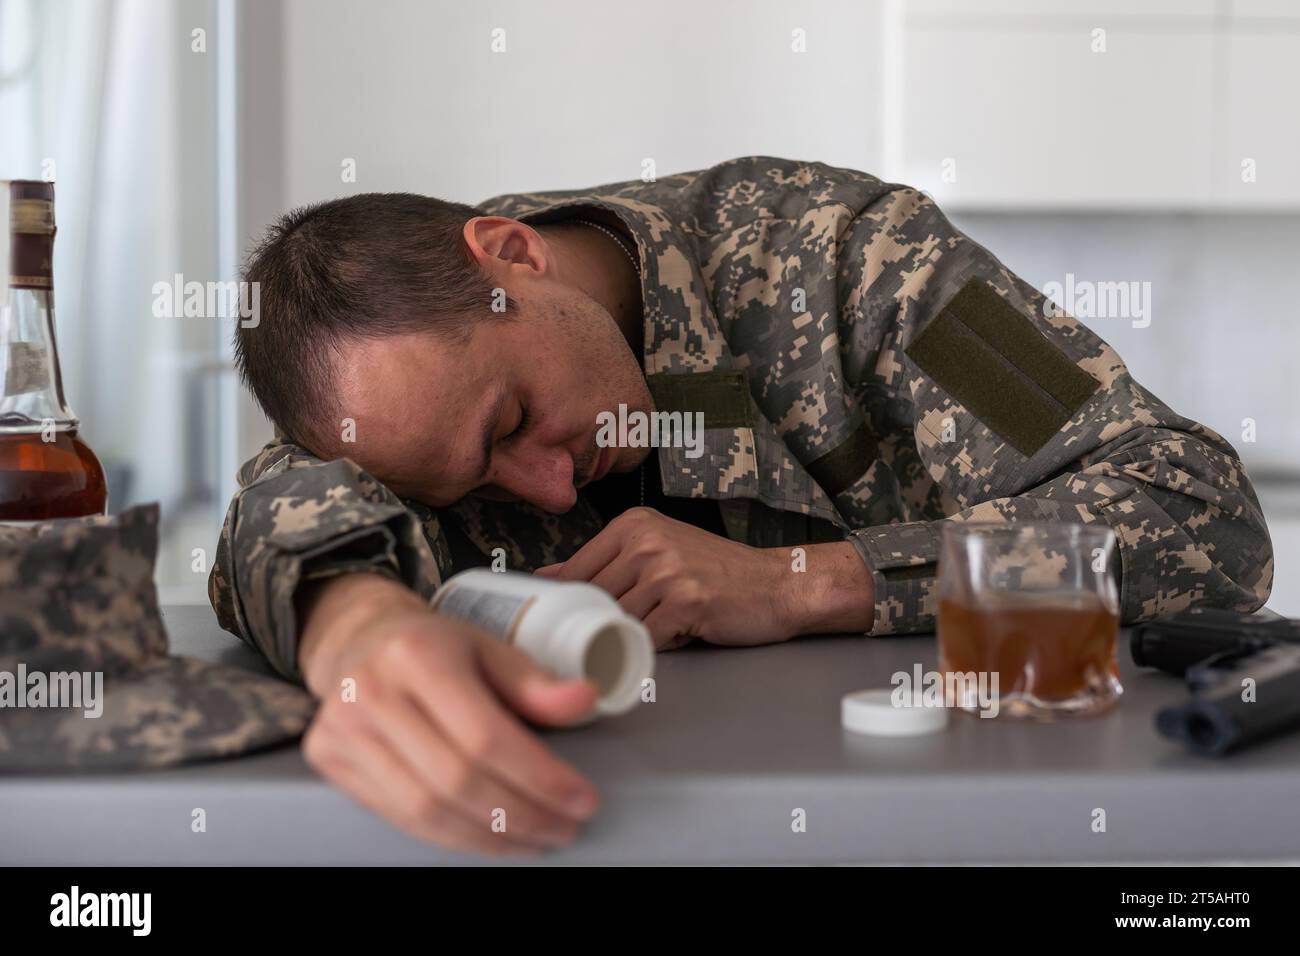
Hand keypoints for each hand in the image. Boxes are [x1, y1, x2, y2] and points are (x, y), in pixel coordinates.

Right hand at [295, 572, 600, 856]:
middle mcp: (372, 692)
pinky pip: (400, 817)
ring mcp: (343, 729)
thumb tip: (587, 700)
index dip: (539, 778)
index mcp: (418, 655)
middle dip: (522, 815)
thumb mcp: (489, 649)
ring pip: (426, 809)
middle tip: (565, 827)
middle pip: (457, 779)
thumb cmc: (435, 648)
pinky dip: (453, 836)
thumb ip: (536, 683)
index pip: (486, 736)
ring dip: (491, 837)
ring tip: (536, 838)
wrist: (359, 640)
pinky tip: (491, 837)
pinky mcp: (329, 758)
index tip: (582, 800)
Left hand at [535, 507, 802, 648]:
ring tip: (666, 620)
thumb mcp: (657, 549)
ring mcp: (665, 571)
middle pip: (595, 599)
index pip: (575, 569)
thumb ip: (603, 561)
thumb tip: (546, 575)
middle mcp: (646, 541)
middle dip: (608, 620)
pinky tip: (682, 629)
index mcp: (634, 524)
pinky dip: (661, 643)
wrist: (777, 583)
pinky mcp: (684, 601)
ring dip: (639, 631)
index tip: (570, 617)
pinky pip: (648, 637)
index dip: (572, 601)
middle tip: (632, 623)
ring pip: (620, 620)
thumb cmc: (718, 572)